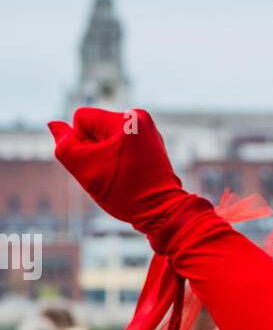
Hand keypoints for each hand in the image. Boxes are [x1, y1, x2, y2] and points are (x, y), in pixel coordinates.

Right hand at [47, 107, 187, 235]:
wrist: (163, 212)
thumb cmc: (126, 193)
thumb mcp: (86, 170)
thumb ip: (64, 146)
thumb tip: (54, 125)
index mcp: (126, 119)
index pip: (81, 118)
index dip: (81, 142)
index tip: (99, 162)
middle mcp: (139, 117)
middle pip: (94, 126)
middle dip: (94, 148)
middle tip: (112, 171)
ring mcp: (147, 128)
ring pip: (106, 136)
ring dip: (106, 155)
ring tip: (122, 173)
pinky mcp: (151, 141)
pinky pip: (121, 143)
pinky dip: (119, 158)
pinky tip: (130, 172)